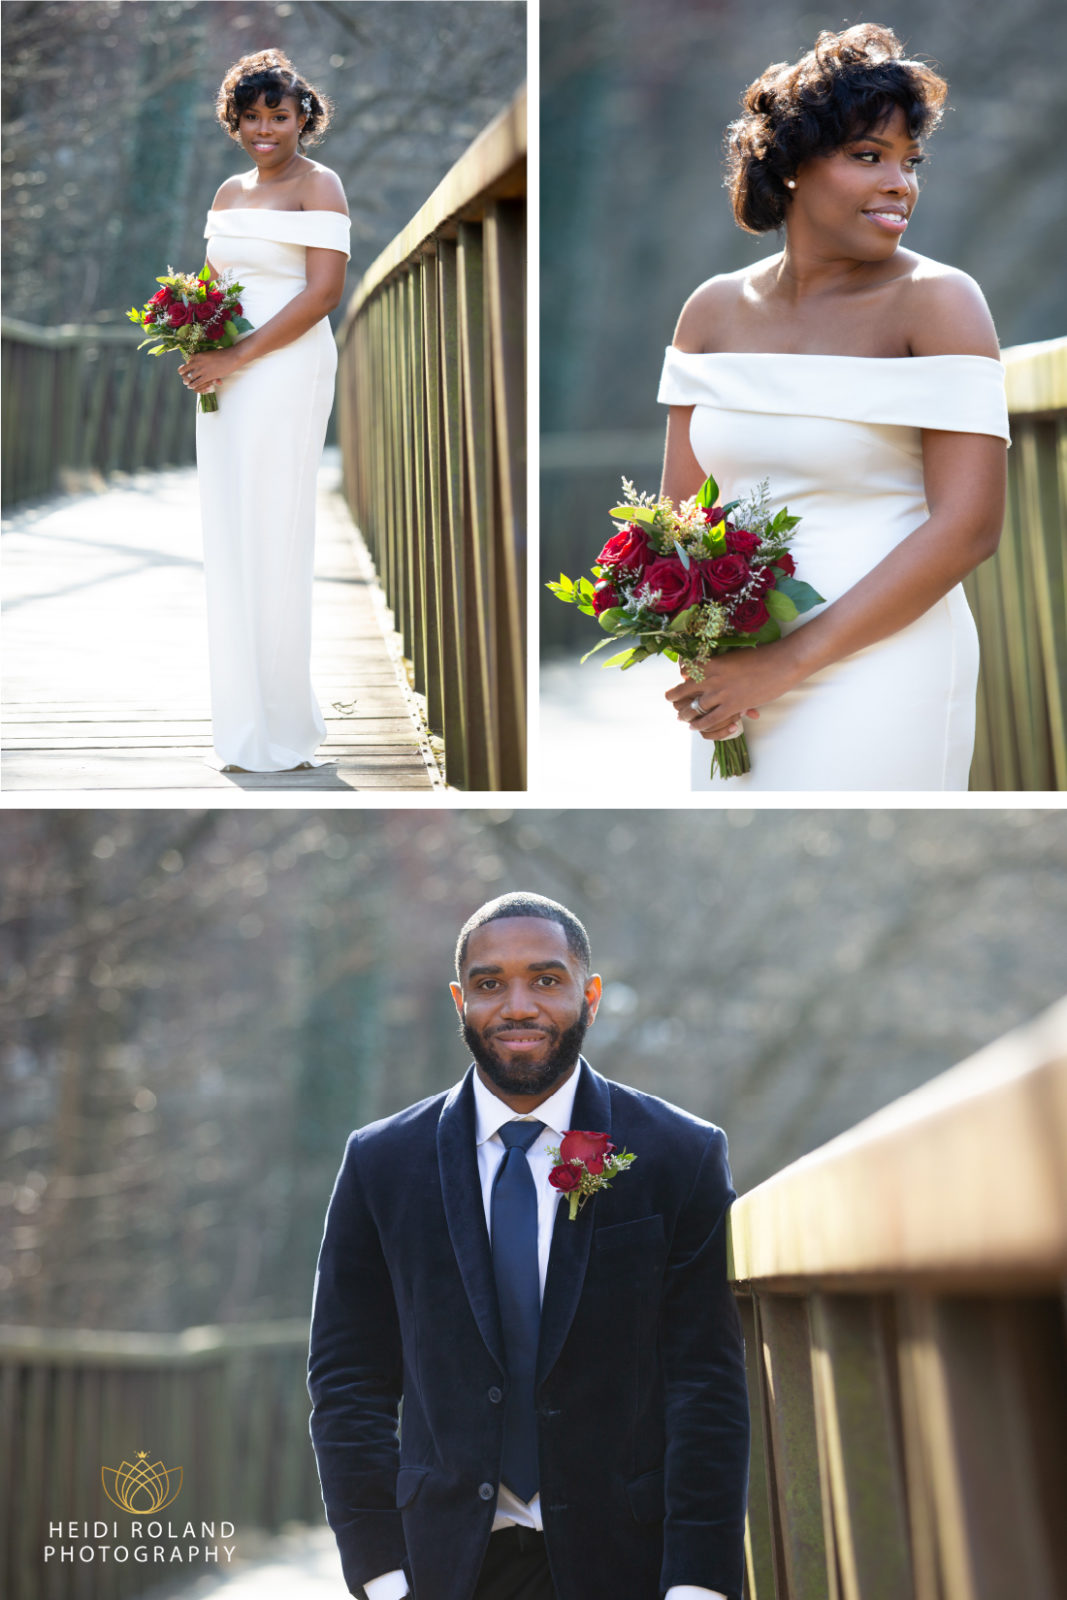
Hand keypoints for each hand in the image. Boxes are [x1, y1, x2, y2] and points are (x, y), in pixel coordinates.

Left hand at [178, 347, 240, 392]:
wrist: (232, 357)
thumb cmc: (224, 354)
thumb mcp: (211, 354)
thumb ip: (205, 358)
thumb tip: (202, 359)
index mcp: (199, 355)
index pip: (187, 360)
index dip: (186, 365)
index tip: (186, 367)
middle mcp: (198, 362)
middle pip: (186, 368)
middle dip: (184, 373)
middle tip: (183, 376)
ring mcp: (202, 369)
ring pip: (190, 376)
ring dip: (188, 380)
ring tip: (186, 382)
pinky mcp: (207, 376)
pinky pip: (197, 382)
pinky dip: (193, 385)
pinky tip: (191, 386)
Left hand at [666, 640, 800, 740]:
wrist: (781, 663)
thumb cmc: (762, 656)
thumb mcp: (735, 656)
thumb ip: (721, 664)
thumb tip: (713, 668)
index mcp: (712, 661)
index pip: (685, 668)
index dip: (680, 672)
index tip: (679, 675)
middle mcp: (712, 678)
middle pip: (683, 689)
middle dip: (674, 696)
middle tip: (670, 698)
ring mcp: (721, 694)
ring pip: (694, 708)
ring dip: (685, 714)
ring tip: (680, 716)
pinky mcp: (732, 707)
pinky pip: (709, 720)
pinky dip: (700, 725)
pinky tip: (694, 727)